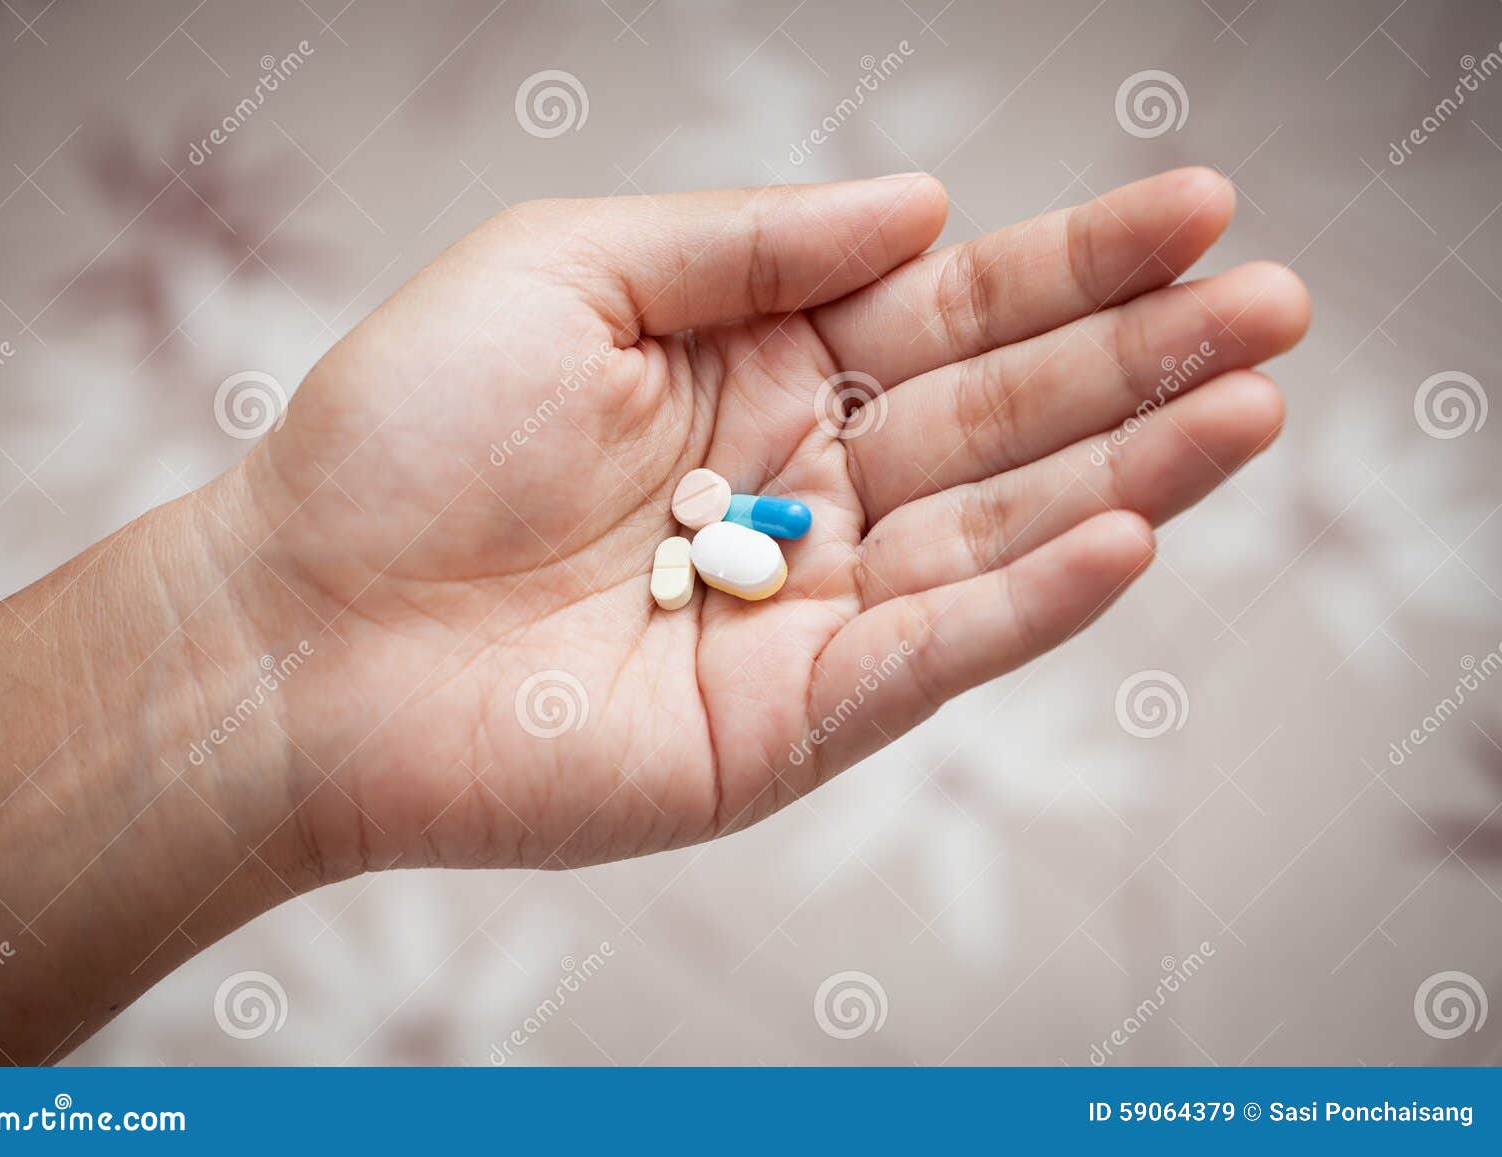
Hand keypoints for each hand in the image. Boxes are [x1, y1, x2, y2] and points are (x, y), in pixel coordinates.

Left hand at [243, 168, 1309, 872]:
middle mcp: (801, 488)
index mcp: (755, 372)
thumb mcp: (569, 273)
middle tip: (1275, 306)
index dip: (1073, 262)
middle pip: (1001, 416)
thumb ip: (748, 240)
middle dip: (1140, 359)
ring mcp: (805, 611)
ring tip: (1248, 406)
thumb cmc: (403, 436)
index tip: (1195, 207)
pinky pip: (929, 655)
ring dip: (1128, 471)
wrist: (301, 628)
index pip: (948, 309)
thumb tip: (925, 203)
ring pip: (994, 533)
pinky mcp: (785, 724)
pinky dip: (1027, 601)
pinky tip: (1127, 533)